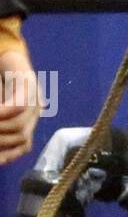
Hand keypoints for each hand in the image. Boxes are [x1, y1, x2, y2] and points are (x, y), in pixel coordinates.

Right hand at [0, 44, 40, 165]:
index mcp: (29, 117)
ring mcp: (35, 97)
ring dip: (0, 128)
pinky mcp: (29, 84)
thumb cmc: (2, 86)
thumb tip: (1, 157)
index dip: (9, 155)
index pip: (24, 145)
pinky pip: (17, 106)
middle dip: (0, 142)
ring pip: (18, 124)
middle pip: (21, 136)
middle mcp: (36, 109)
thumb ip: (4, 123)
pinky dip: (2, 113)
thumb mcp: (3, 107)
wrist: (10, 58)